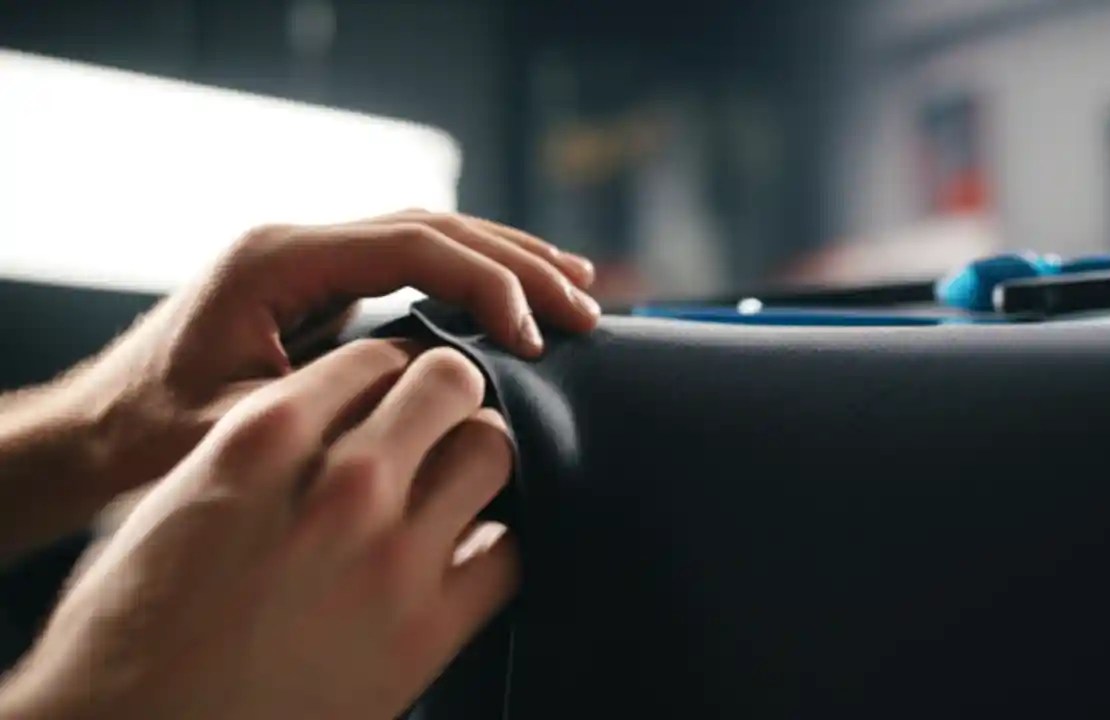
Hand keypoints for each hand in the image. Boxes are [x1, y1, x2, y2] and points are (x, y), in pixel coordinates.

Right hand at [0, 340, 518, 718]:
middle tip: (437, 418)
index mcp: (262, 439)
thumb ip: (248, 449)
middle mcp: (342, 483)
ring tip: (456, 478)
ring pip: (491, 452)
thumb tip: (309, 418)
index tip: (394, 388)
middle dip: (446, 393)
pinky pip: (506, 551)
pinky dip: (492, 543)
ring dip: (477, 457)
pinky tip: (464, 550)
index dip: (390, 368)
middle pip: (448, 384)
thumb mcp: (166, 505)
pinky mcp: (430, 631)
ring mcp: (395, 557)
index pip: (373, 357)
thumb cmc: (128, 632)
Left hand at [62, 211, 595, 523]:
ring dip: (510, 261)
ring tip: (578, 289)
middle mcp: (301, 242)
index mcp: (280, 260)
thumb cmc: (158, 433)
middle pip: (436, 227)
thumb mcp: (243, 424)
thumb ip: (338, 396)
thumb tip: (440, 383)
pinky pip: (417, 262)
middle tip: (585, 308)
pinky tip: (518, 295)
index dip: (487, 284)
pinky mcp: (326, 281)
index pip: (413, 245)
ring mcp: (314, 256)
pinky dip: (476, 276)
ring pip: (434, 235)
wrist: (107, 425)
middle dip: (518, 266)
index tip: (535, 337)